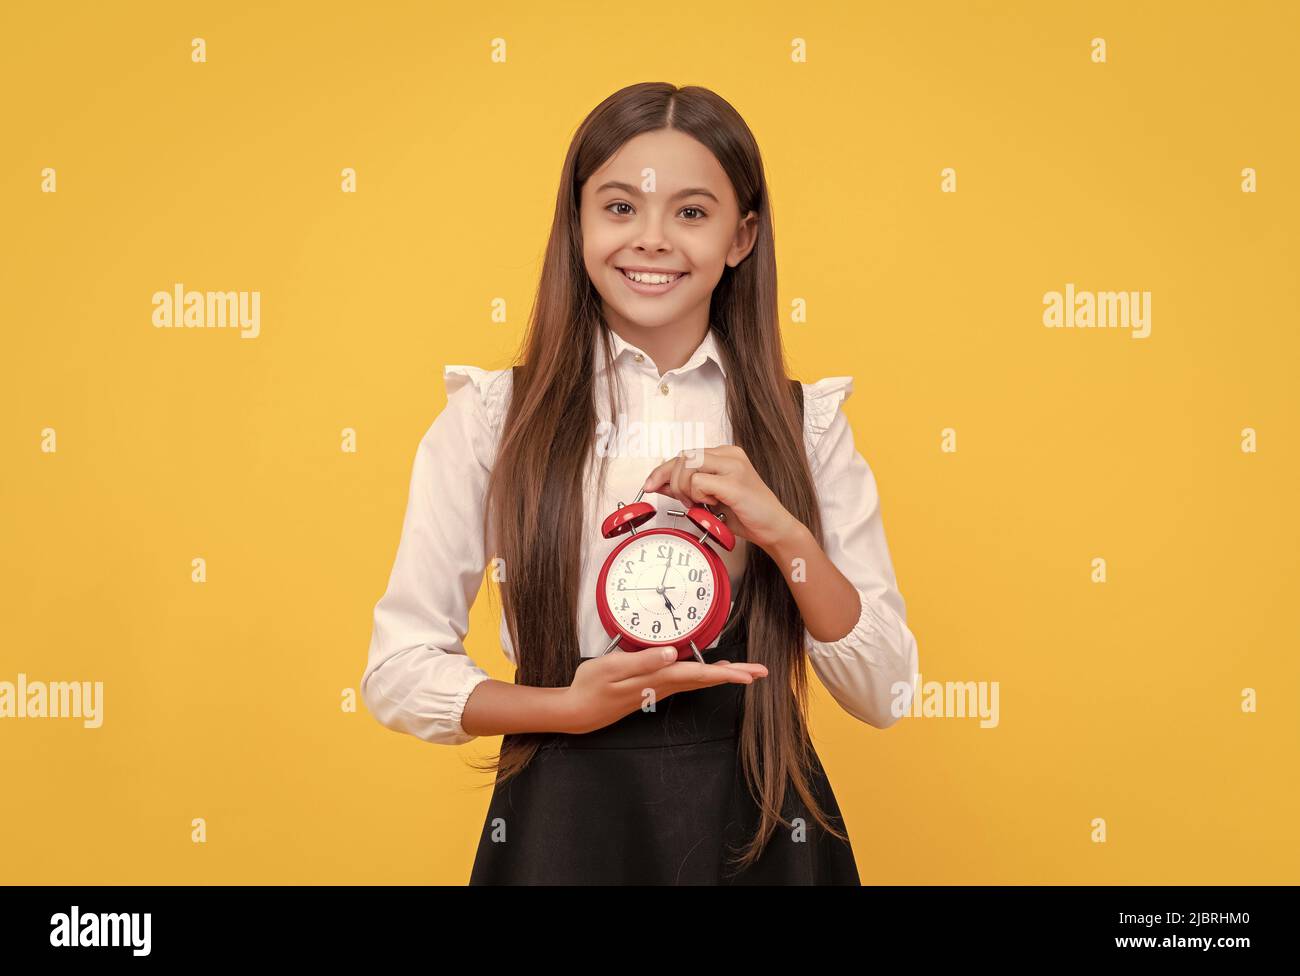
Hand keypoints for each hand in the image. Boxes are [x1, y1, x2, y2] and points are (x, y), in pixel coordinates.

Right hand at [560, 645, 767, 734]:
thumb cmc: (592, 686)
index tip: (751, 674)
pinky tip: (708, 671)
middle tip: (761, 672)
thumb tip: (670, 653)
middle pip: (706, 680)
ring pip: (698, 682)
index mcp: (658, 678)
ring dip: (722, 676)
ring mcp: (659, 689)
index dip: (727, 673)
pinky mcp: (653, 688)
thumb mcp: (612, 668)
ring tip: (744, 671)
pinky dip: (704, 676)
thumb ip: (642, 660)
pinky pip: (687, 682)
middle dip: (734, 675)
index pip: (700, 675)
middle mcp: (664, 686)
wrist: (578, 711)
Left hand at [641, 446, 800, 550]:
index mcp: (725, 454)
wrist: (773, 528)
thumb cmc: (745, 514)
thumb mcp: (708, 499)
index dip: (662, 470)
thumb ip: (685, 488)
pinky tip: (714, 504)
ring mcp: (734, 466)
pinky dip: (699, 497)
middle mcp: (730, 455)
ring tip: (702, 503)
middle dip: (673, 482)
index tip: (649, 485)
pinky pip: (699, 483)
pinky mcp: (735, 482)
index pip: (684, 455)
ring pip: (688, 466)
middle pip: (683, 457)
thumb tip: (658, 484)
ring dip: (686, 490)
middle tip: (687, 502)